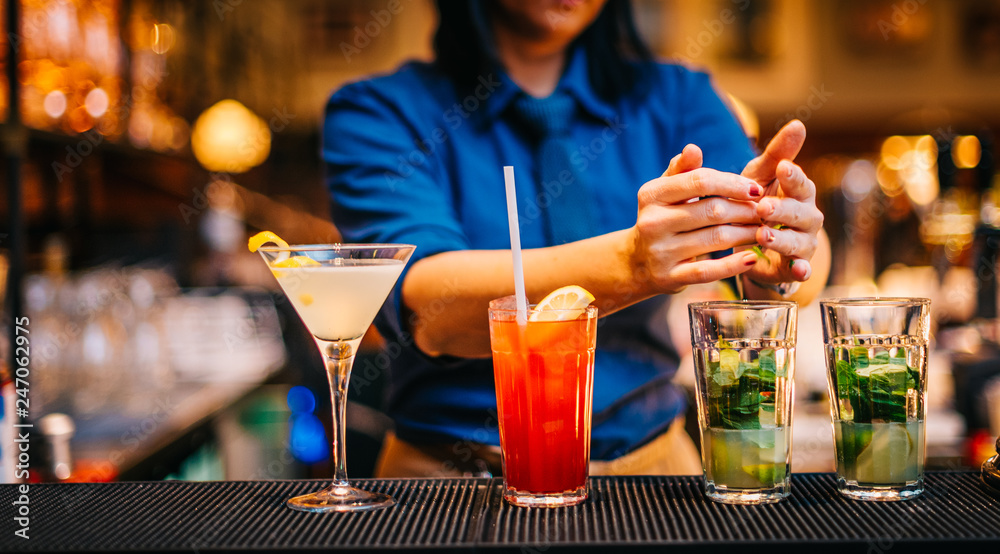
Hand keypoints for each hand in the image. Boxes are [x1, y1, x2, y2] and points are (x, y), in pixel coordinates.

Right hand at [629, 144, 763, 294]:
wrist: (637, 261)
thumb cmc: (662, 218)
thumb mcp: (665, 192)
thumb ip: (682, 170)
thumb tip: (693, 149)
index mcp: (651, 194)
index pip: (700, 181)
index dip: (733, 183)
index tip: (757, 189)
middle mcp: (652, 222)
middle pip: (713, 210)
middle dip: (745, 210)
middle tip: (766, 212)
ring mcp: (660, 252)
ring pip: (715, 239)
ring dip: (746, 234)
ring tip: (764, 231)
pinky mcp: (669, 277)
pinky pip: (708, 271)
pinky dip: (733, 265)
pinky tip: (751, 258)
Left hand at [742, 120, 823, 283]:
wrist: (750, 243)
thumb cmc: (755, 201)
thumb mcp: (759, 177)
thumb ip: (776, 154)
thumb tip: (799, 124)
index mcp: (799, 193)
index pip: (800, 182)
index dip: (793, 176)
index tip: (782, 168)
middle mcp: (807, 217)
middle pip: (801, 213)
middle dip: (782, 210)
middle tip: (762, 207)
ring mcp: (803, 243)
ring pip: (800, 242)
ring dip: (783, 240)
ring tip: (763, 235)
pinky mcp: (794, 267)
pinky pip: (801, 270)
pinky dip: (801, 271)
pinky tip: (797, 270)